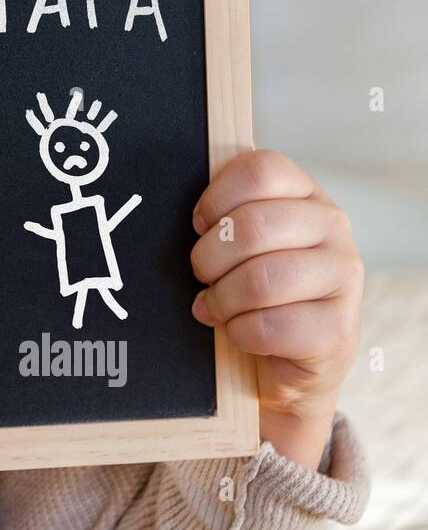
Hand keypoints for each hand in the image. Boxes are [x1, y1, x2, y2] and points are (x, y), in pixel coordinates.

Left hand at [190, 150, 362, 468]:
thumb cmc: (249, 288)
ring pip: (262, 279)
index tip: (199, 226)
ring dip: (223, 299)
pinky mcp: (339, 328)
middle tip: (202, 275)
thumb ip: (222, 214)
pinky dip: (240, 334)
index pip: (261, 170)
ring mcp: (343, 277)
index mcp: (305, 194)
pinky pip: (271, 326)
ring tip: (216, 307)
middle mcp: (333, 227)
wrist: (286, 359)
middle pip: (255, 225)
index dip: (216, 199)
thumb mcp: (238, 242)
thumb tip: (184, 209)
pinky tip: (240, 332)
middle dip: (210, 258)